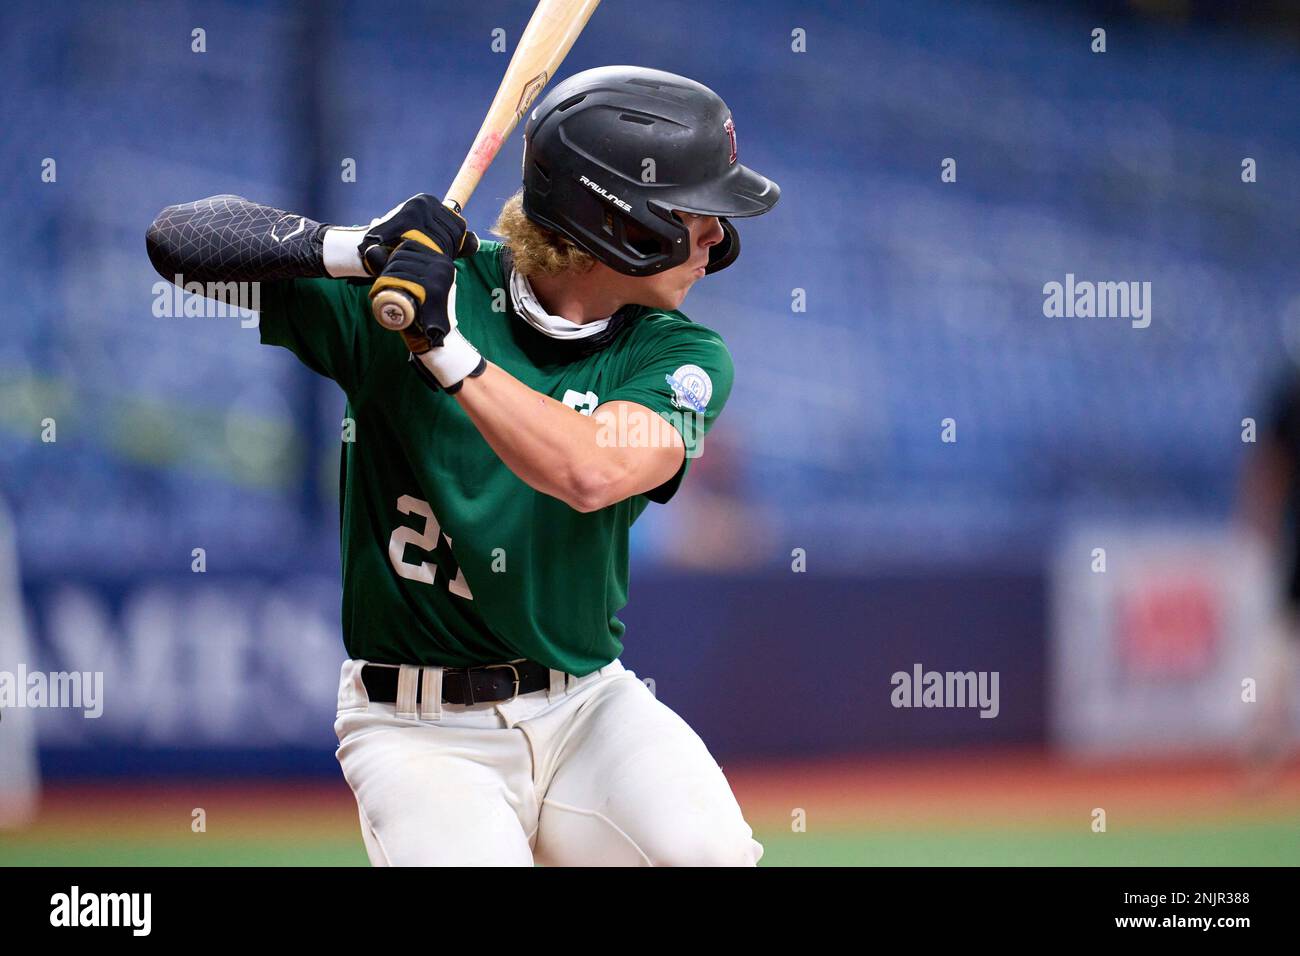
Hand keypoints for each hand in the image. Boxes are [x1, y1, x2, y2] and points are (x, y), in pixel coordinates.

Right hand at [358, 194, 478, 276]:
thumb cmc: (399, 248)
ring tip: (410, 255)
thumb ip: (453, 243)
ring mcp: (415, 209)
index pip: (458, 230)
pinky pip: (427, 246)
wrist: (365, 248)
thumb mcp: (429, 243)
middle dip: (440, 254)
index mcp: (431, 203)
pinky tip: (405, 255)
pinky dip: (419, 256)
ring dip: (429, 257)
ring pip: (440, 243)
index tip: (433, 254)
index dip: (451, 248)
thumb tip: (475, 241)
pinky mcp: (406, 219)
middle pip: (451, 237)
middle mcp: (424, 202)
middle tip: (419, 256)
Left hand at [371, 237, 457, 353]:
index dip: (394, 255)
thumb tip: (385, 252)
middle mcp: (443, 266)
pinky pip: (402, 279)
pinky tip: (384, 287)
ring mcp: (438, 277)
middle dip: (387, 266)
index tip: (388, 270)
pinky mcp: (431, 290)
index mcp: (443, 261)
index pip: (411, 245)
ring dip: (385, 274)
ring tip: (381, 287)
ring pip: (400, 266)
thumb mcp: (428, 284)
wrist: (438, 337)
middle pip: (403, 255)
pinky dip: (388, 281)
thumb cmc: (427, 310)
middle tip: (382, 282)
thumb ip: (419, 270)